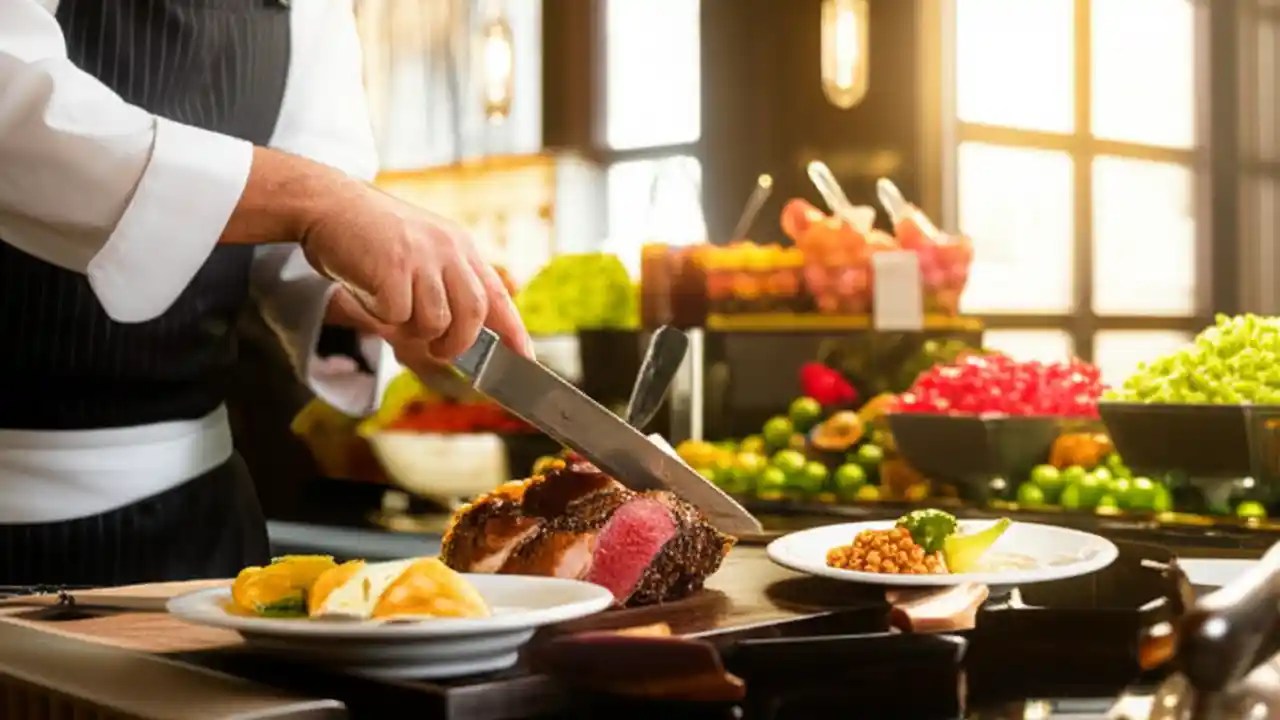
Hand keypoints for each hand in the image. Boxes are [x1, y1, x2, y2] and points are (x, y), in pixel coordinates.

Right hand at [302, 181, 530, 360]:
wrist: (328, 204)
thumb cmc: (370, 236)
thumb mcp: (421, 251)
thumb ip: (444, 285)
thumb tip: (461, 338)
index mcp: (459, 246)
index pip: (496, 295)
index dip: (513, 330)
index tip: (525, 359)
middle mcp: (447, 249)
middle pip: (472, 315)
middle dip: (457, 344)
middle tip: (439, 351)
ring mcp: (421, 257)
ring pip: (435, 321)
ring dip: (412, 330)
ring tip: (390, 310)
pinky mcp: (392, 267)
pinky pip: (397, 315)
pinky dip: (381, 316)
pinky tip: (369, 292)